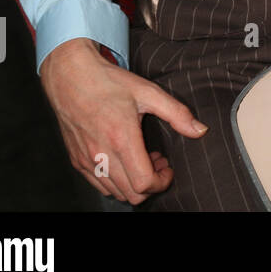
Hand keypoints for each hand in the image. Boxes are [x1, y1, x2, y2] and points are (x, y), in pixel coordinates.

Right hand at [39, 37, 207, 203]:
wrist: (70, 77)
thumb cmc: (109, 82)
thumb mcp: (148, 92)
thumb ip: (177, 113)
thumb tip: (200, 130)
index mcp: (121, 139)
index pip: (144, 183)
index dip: (162, 182)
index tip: (168, 167)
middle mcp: (101, 155)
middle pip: (131, 195)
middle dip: (152, 184)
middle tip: (158, 162)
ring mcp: (86, 160)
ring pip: (115, 193)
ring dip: (133, 183)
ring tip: (142, 159)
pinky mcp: (77, 160)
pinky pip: (99, 185)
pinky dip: (116, 181)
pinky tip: (123, 159)